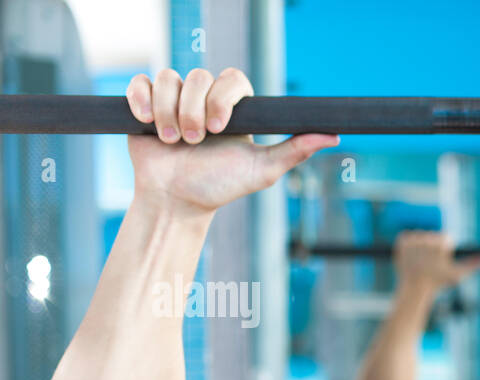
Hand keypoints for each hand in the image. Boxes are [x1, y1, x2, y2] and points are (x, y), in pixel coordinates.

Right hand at [125, 67, 338, 216]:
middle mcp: (204, 98)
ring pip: (168, 78)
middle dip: (194, 110)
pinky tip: (147, 124)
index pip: (232, 78)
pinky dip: (141, 100)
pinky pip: (141, 82)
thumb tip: (334, 135)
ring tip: (172, 141)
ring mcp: (174, 99)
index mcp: (234, 108)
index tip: (219, 127)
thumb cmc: (221, 186)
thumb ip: (295, 151)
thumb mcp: (262, 170)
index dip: (222, 96)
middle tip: (195, 141)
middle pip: (198, 76)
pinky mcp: (145, 102)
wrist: (178, 200)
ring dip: (168, 112)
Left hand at [393, 231, 479, 291]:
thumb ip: (474, 264)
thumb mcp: (458, 274)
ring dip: (421, 248)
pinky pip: (409, 238)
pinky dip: (410, 247)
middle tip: (429, 264)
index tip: (440, 262)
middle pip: (433, 237)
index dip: (445, 251)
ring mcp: (414, 238)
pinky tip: (412, 259)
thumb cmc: (439, 282)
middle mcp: (427, 237)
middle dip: (432, 249)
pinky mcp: (402, 240)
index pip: (447, 238)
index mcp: (441, 242)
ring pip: (421, 238)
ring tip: (421, 262)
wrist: (415, 288)